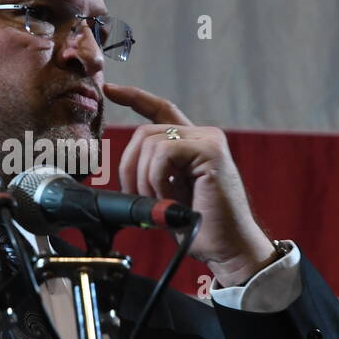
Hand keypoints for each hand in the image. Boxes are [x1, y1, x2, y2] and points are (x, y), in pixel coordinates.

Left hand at [103, 82, 277, 286]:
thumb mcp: (165, 196)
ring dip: (144, 179)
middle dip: (129, 166)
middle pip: (144, 132)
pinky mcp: (212, 151)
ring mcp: (209, 141)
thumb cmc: (200, 228)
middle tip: (137, 197)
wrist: (228, 248)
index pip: (160, 110)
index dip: (134, 97)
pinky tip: (169, 197)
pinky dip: (157, 179)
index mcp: (190, 144)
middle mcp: (202, 136)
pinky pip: (164, 154)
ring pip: (151, 142)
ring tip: (158, 202)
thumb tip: (120, 169)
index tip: (110, 90)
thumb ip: (150, 174)